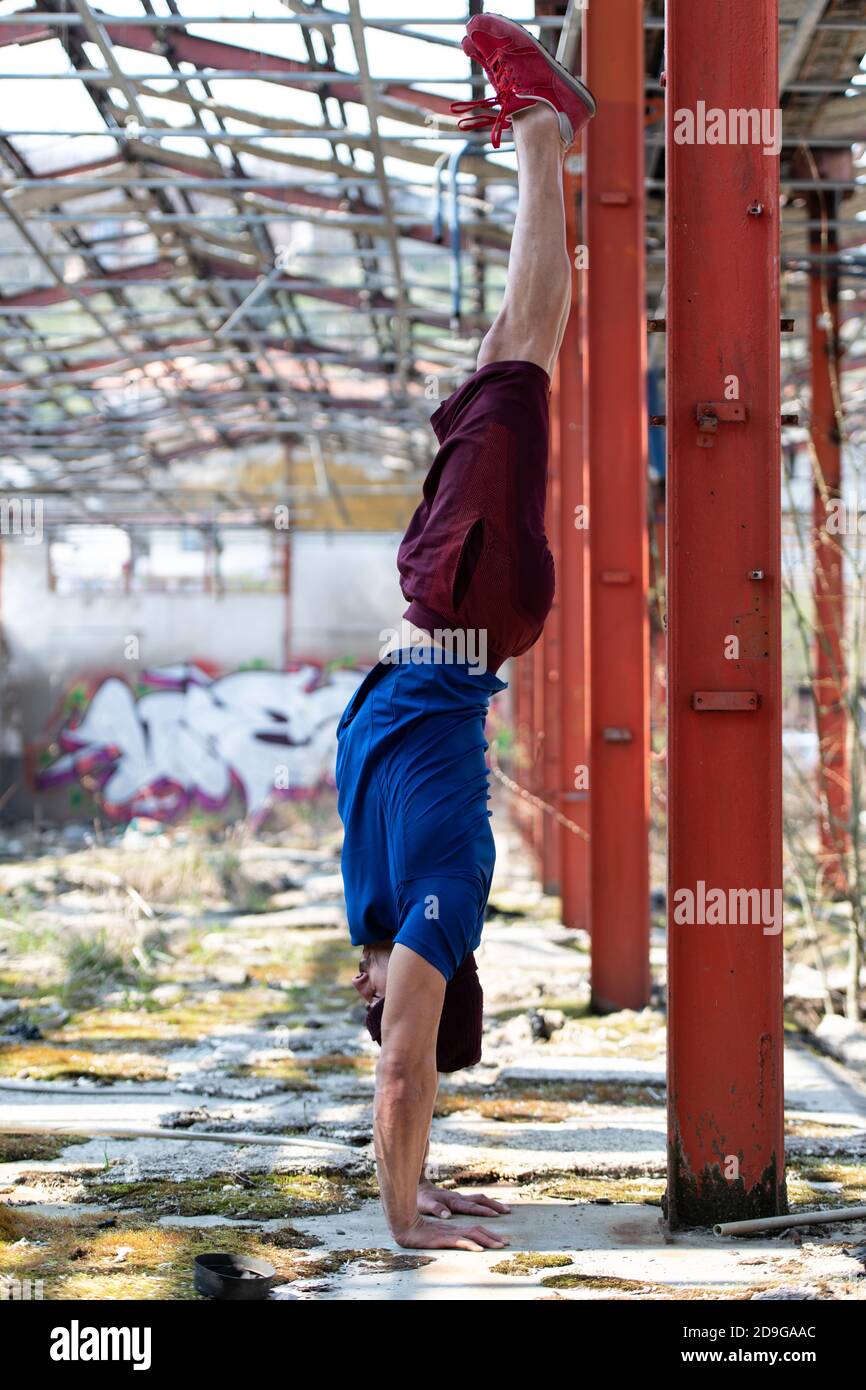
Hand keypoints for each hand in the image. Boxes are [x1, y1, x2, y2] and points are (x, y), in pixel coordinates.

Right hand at [395, 1216, 509, 1251]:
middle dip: (493, 1237)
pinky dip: (471, 1244)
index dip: (490, 1234)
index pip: (476, 1229)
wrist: (404, 1227)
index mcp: (455, 1228)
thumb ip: (450, 1237)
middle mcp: (455, 1229)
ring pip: (473, 1235)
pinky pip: (459, 1241)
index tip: (502, 1240)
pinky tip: (479, 1248)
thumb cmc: (419, 1232)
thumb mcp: (437, 1236)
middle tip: (507, 1243)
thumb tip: (466, 1243)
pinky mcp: (442, 1239)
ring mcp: (449, 1233)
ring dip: (487, 1240)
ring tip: (499, 1245)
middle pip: (478, 1231)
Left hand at [417, 1181, 511, 1220]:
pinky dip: (485, 1203)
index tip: (497, 1214)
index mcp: (453, 1201)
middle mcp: (459, 1198)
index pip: (472, 1207)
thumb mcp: (427, 1205)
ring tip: (506, 1209)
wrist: (417, 1186)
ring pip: (479, 1198)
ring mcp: (459, 1197)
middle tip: (509, 1210)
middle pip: (480, 1200)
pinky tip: (491, 1208)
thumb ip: (437, 1209)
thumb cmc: (421, 1199)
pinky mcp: (457, 1199)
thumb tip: (447, 1216)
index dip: (484, 1211)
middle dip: (495, 1205)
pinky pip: (475, 1200)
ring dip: (492, 1204)